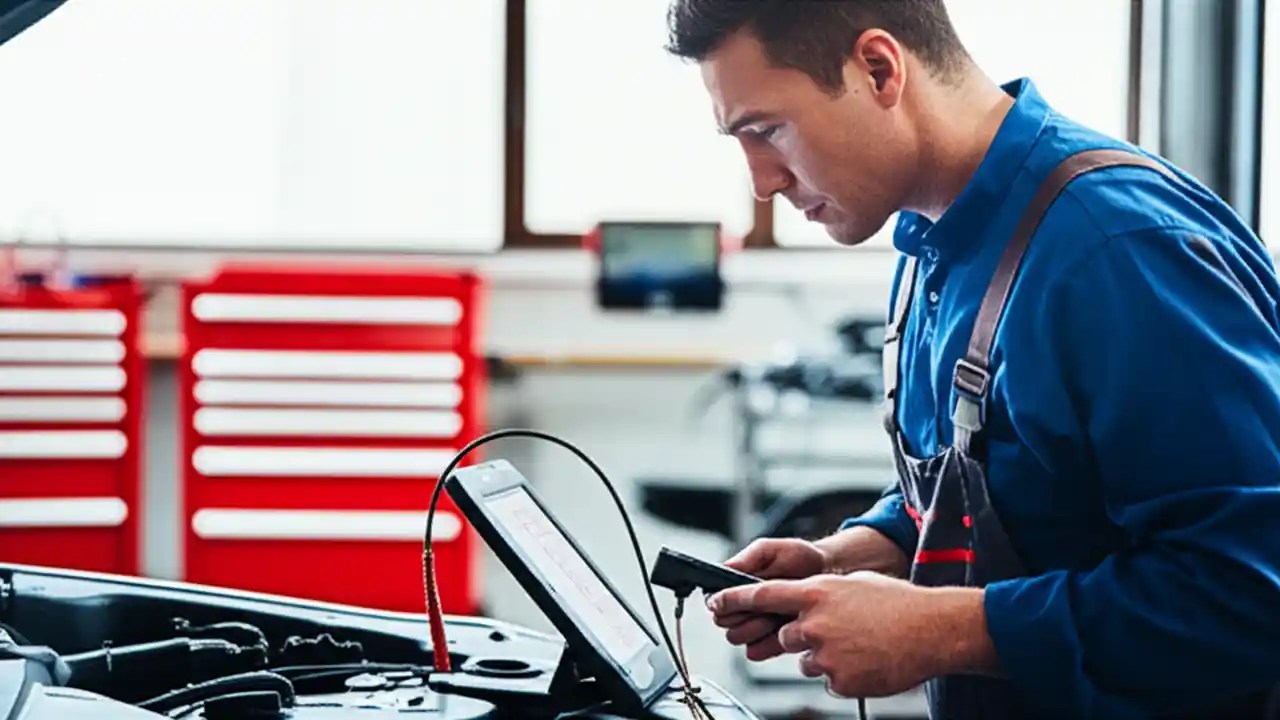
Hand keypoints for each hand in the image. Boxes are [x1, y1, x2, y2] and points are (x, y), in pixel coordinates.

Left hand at [708, 572, 995, 697]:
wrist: (932, 630)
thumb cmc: (897, 603)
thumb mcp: (853, 584)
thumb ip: (820, 595)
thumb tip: (802, 604)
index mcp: (815, 593)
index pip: (762, 595)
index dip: (733, 600)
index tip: (715, 603)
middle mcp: (814, 624)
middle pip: (787, 636)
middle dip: (804, 636)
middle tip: (839, 631)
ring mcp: (825, 655)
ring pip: (808, 661)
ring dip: (828, 656)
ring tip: (861, 644)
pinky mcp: (839, 681)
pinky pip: (830, 680)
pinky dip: (845, 673)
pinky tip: (868, 660)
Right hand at [709, 538, 830, 658]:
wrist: (830, 573)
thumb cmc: (802, 558)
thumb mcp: (771, 549)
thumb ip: (747, 557)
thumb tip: (724, 568)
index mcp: (740, 587)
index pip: (717, 603)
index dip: (726, 603)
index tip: (741, 598)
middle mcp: (747, 608)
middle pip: (726, 625)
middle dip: (742, 617)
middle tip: (762, 607)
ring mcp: (760, 626)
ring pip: (741, 639)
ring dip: (755, 629)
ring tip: (775, 616)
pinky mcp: (776, 640)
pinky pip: (758, 651)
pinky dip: (767, 643)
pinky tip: (782, 630)